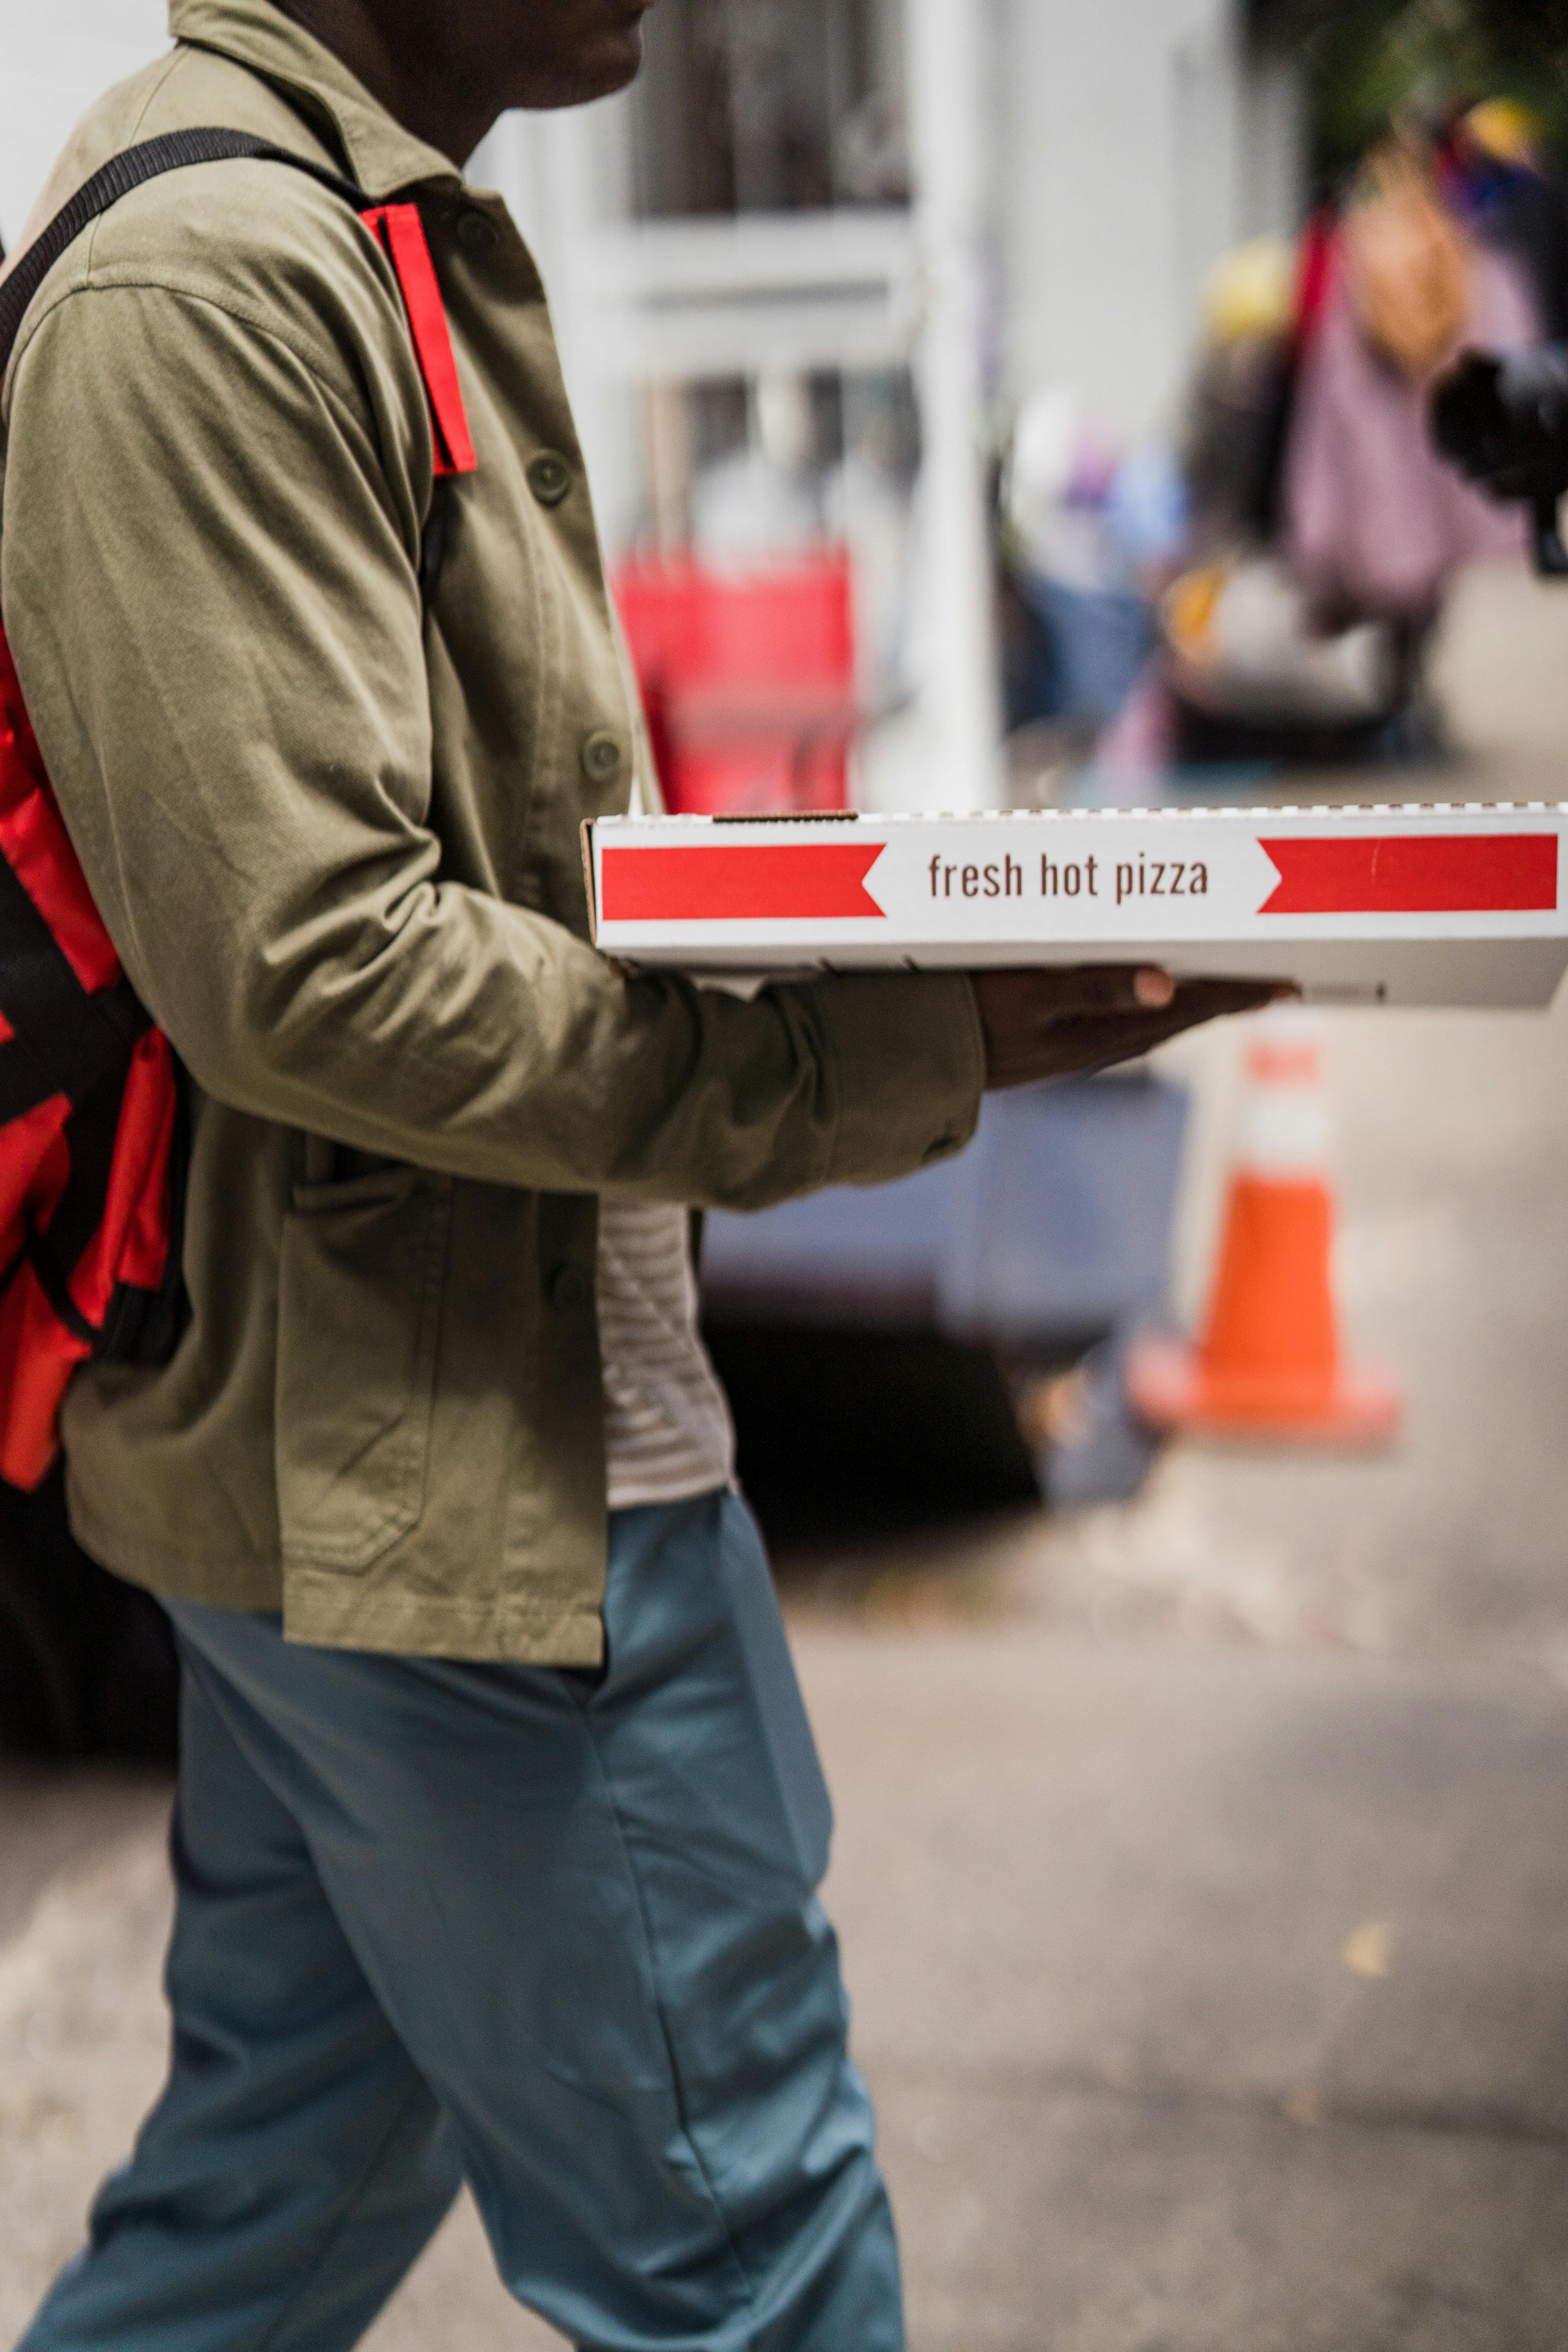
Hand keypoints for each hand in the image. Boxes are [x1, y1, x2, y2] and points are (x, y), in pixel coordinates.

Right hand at [971, 965, 1292, 1090]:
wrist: (907, 1068)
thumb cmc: (963, 1021)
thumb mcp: (1028, 996)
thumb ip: (1095, 986)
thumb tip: (1167, 986)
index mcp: (1098, 1033)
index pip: (1187, 1009)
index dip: (1238, 995)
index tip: (1287, 987)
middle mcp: (1091, 1046)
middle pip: (1176, 1020)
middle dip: (1223, 1000)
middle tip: (1269, 986)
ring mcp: (1068, 1050)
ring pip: (1146, 1025)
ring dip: (1186, 1007)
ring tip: (1220, 990)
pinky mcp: (1043, 1047)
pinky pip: (1113, 1025)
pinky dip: (1143, 1009)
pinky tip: (1140, 1000)